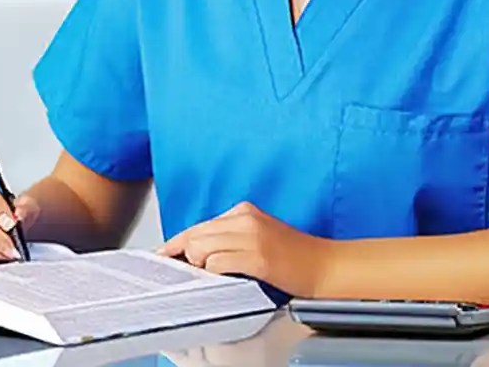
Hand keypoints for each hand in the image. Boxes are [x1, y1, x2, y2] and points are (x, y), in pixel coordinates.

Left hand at [158, 202, 334, 297]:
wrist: (325, 265)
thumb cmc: (293, 255)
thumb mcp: (258, 234)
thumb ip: (228, 237)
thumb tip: (195, 250)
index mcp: (243, 211)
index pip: (198, 226)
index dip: (176, 241)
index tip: (163, 252)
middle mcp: (244, 219)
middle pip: (195, 235)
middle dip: (184, 255)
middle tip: (181, 268)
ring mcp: (251, 237)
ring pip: (201, 249)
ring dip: (201, 266)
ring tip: (216, 273)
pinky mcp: (258, 257)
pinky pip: (218, 264)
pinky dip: (214, 273)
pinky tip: (226, 277)